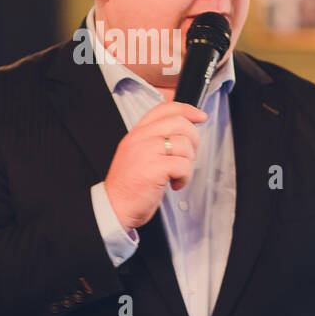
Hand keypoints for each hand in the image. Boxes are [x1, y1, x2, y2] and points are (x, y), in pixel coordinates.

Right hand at [103, 101, 207, 230]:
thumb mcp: (138, 155)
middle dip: (193, 139)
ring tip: (178, 174)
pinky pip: (183, 165)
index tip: (200, 116)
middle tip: (190, 155)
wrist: (114, 206)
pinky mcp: (154, 168)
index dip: (187, 110)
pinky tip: (175, 184)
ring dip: (188, 162)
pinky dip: (185, 177)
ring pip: (184, 144)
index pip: (164, 109)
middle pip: (179, 123)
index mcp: (137, 133)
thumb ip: (155, 141)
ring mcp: (146, 152)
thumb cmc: (128, 186)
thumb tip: (182, 135)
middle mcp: (141, 138)